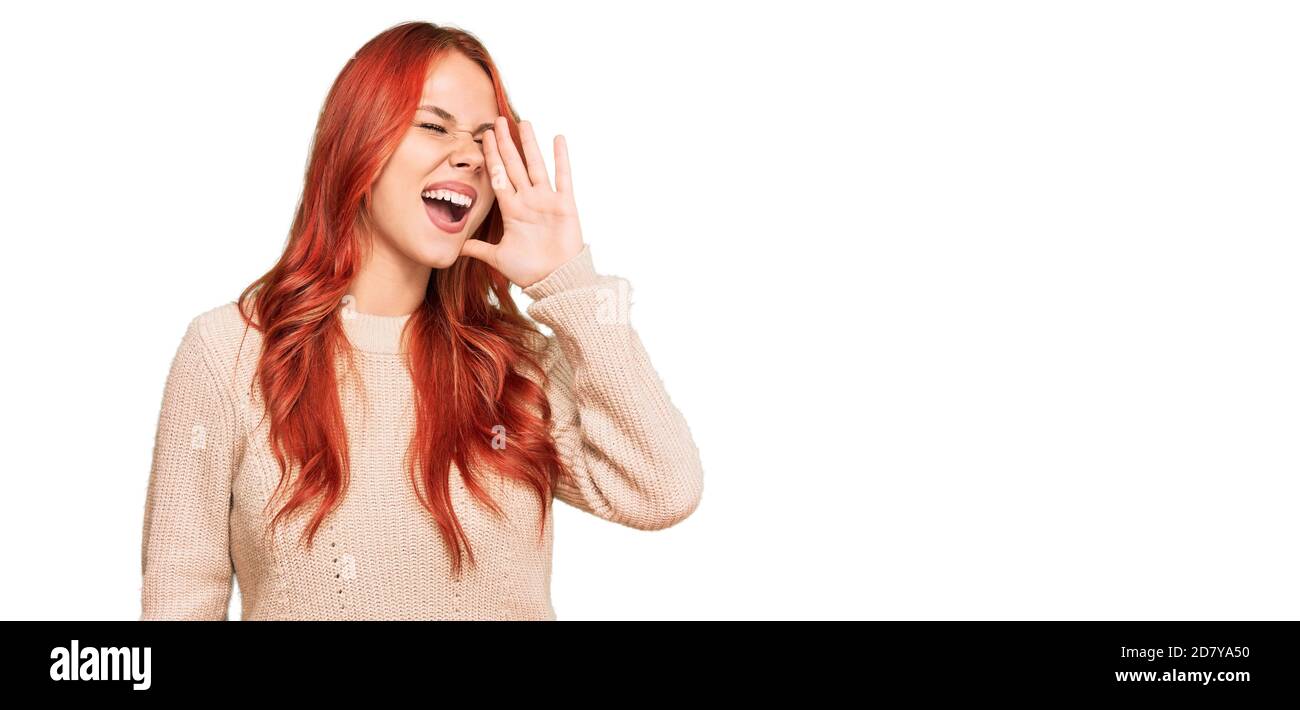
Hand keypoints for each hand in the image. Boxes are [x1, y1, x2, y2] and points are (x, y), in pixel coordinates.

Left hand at [459, 116, 584, 287]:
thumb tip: (455, 248)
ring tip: (523, 122)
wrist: (555, 280)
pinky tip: (558, 139)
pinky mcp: (565, 205)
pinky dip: (561, 158)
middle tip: (497, 120)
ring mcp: (546, 200)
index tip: (483, 136)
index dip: (491, 156)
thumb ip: (478, 249)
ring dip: (529, 144)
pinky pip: (563, 177)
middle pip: (514, 165)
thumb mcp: (498, 258)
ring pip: (535, 165)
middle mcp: (527, 200)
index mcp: (511, 210)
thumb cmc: (529, 271)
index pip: (498, 176)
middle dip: (505, 143)